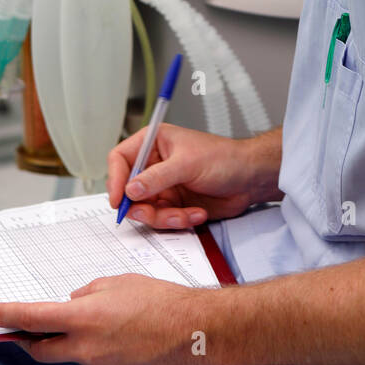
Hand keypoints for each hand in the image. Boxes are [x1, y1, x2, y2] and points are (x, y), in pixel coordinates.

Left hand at [0, 275, 216, 364]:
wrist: (194, 332)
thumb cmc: (160, 300)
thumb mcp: (117, 282)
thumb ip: (86, 293)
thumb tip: (72, 303)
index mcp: (84, 317)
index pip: (31, 318)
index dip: (3, 316)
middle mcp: (85, 347)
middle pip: (40, 348)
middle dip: (28, 338)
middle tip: (21, 327)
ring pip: (70, 354)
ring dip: (71, 339)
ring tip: (101, 321)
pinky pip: (92, 361)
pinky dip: (95, 347)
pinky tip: (117, 335)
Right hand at [107, 122, 259, 228]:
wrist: (249, 179)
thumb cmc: (224, 159)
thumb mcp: (187, 164)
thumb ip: (157, 178)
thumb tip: (131, 189)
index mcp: (154, 143)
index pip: (120, 158)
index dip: (115, 179)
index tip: (118, 199)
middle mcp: (155, 165)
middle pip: (129, 191)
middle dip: (142, 206)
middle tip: (152, 213)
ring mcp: (164, 186)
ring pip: (146, 210)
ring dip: (165, 217)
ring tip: (185, 214)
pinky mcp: (174, 204)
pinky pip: (164, 220)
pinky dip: (179, 221)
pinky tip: (196, 214)